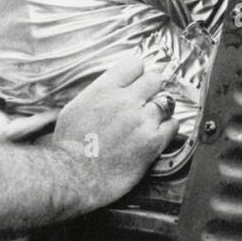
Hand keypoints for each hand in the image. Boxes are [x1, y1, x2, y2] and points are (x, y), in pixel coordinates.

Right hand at [51, 56, 178, 204]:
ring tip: (150, 121)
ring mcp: (141, 120)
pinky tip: (158, 134)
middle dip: (151, 88)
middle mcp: (126, 100)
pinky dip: (168, 128)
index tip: (136, 82)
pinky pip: (172, 125)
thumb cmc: (69, 146)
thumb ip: (97, 94)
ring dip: (159, 111)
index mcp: (104, 89)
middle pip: (154, 79)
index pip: (134, 65)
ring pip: (165, 102)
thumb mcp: (75, 107)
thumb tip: (110, 90)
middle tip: (146, 101)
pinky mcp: (153, 142)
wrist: (74, 175)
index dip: (136, 74)